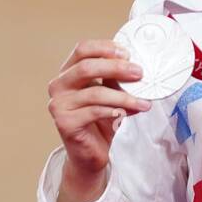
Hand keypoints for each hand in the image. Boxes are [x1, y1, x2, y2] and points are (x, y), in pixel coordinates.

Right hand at [46, 39, 149, 201]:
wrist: (90, 153)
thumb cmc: (101, 120)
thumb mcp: (109, 93)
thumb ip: (115, 78)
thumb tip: (138, 66)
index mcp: (68, 72)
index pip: (82, 49)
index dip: (105, 47)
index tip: (128, 53)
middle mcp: (59, 85)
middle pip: (87, 67)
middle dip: (117, 68)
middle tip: (139, 73)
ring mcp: (58, 104)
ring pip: (95, 93)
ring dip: (124, 97)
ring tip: (143, 102)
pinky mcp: (64, 123)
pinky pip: (94, 112)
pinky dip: (114, 111)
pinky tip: (126, 114)